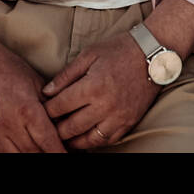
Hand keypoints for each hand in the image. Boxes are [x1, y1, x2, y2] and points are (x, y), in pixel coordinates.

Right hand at [0, 36, 66, 152]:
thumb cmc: (9, 68)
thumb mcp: (36, 83)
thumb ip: (51, 106)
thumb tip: (66, 125)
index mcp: (27, 110)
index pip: (49, 142)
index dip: (60, 152)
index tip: (68, 155)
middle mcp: (10, 125)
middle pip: (34, 153)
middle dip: (49, 155)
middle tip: (59, 153)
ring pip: (18, 158)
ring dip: (32, 157)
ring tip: (43, 152)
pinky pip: (1, 156)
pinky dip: (15, 157)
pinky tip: (25, 152)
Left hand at [40, 30, 162, 150]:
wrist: (152, 55)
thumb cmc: (119, 50)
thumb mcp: (89, 55)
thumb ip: (66, 75)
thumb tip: (46, 92)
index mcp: (92, 86)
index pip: (60, 106)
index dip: (47, 110)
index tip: (41, 111)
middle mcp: (104, 105)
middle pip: (70, 127)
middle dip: (55, 129)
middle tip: (48, 127)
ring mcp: (118, 117)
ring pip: (87, 139)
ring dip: (72, 140)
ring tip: (63, 138)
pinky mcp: (129, 122)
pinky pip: (107, 140)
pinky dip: (93, 142)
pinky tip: (84, 139)